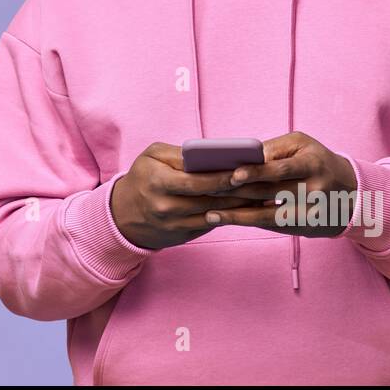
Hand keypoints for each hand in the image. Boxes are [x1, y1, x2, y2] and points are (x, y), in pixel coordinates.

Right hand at [110, 142, 267, 249]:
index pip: (196, 181)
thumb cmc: (142, 177)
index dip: (222, 177)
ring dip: (241, 207)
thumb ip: (180, 154)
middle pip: (211, 200)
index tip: (245, 171)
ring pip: (216, 215)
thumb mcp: (152, 156)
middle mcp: (167, 207)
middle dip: (240, 192)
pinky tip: (249, 208)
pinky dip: (231, 216)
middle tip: (266, 183)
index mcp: (159, 183)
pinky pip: (211, 225)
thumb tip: (211, 154)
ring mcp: (176, 225)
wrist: (123, 216)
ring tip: (264, 195)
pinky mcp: (184, 236)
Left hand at [206, 131, 359, 237]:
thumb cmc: (318, 161)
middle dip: (236, 193)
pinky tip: (228, 220)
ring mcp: (310, 213)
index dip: (256, 172)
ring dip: (238, 216)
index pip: (280, 169)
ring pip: (268, 216)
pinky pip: (273, 226)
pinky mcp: (304, 228)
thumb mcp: (302, 145)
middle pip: (269, 193)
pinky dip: (250, 223)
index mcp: (312, 164)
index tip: (232, 175)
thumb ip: (274, 149)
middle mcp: (313, 191)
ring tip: (211, 215)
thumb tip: (243, 158)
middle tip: (206, 193)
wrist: (353, 193)